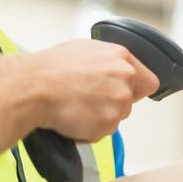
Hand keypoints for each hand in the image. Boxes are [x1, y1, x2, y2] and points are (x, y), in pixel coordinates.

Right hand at [22, 39, 159, 142]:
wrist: (34, 87)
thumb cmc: (51, 67)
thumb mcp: (83, 50)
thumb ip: (107, 60)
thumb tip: (112, 68)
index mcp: (120, 56)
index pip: (148, 80)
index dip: (135, 88)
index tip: (124, 93)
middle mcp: (125, 77)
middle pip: (129, 101)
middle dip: (111, 103)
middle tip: (86, 99)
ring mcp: (119, 101)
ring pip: (116, 117)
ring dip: (100, 117)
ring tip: (76, 106)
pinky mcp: (109, 123)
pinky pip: (103, 132)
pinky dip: (89, 130)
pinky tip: (73, 117)